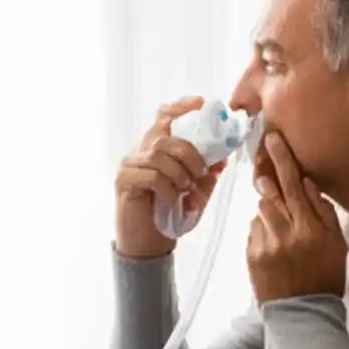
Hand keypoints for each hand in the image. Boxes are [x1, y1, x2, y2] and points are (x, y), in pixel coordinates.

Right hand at [116, 96, 226, 258]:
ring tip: (187, 192)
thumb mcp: (195, 192)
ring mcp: (129, 165)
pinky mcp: (124, 181)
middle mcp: (139, 152)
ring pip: (160, 155)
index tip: (200, 103)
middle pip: (167, 137)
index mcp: (155, 148)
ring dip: (181, 174)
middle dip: (192, 155)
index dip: (180, 107)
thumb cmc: (168, 216)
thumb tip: (224, 157)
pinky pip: (153, 176)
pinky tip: (173, 202)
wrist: (147, 245)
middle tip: (202, 174)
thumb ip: (207, 174)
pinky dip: (169, 190)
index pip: (163, 116)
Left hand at [247, 131, 346, 302]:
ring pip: (261, 210)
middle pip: (270, 194)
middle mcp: (286, 235)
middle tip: (269, 176)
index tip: (271, 139)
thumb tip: (306, 182)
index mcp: (311, 230)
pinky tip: (274, 246)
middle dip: (270, 183)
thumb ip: (323, 212)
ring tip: (284, 229)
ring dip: (270, 211)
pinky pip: (253, 229)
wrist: (301, 312)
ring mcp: (265, 245)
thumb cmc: (326, 275)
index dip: (282, 161)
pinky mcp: (250, 255)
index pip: (293, 186)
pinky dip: (262, 230)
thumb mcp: (336, 244)